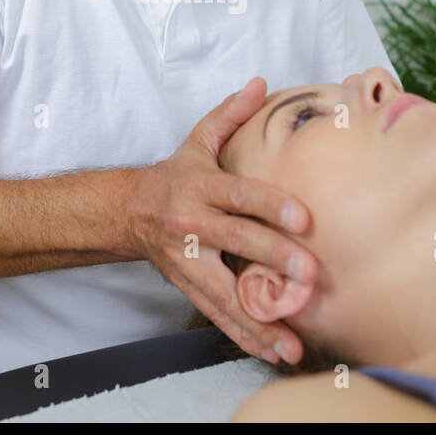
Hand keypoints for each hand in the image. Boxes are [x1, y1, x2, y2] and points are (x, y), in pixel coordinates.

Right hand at [125, 78, 316, 364]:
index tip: (303, 217)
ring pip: (225, 291)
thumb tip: (260, 84)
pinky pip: (218, 316)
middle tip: (310, 275)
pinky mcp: (188, 287)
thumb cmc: (174, 175)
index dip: (270, 206)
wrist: (125, 213)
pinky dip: (246, 336)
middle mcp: (192, 225)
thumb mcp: (196, 141)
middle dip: (274, 261)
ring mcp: (188, 261)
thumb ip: (229, 115)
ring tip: (293, 340)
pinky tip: (274, 350)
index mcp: (198, 186)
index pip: (238, 195)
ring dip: (260, 318)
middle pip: (236, 243)